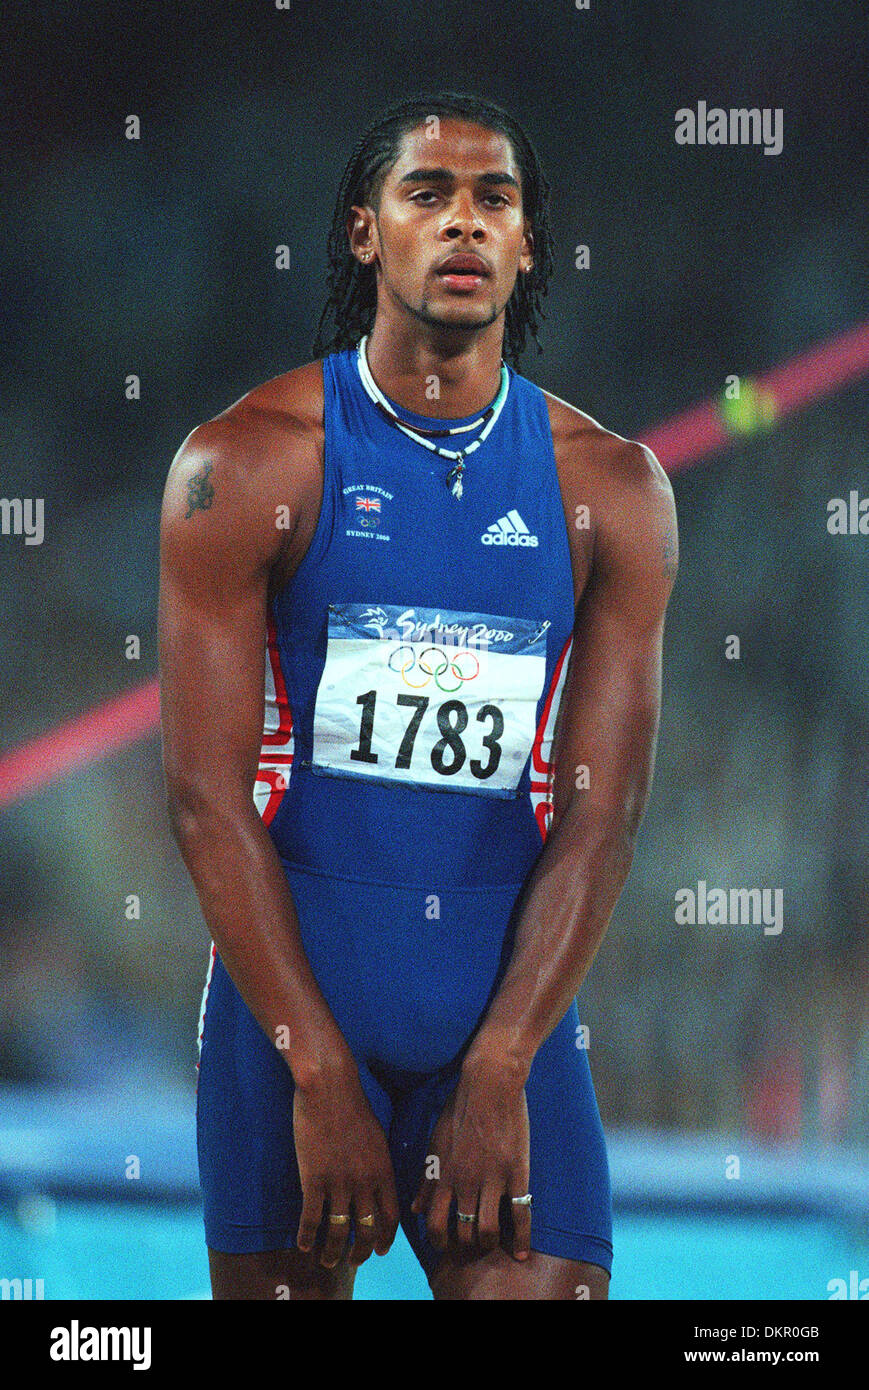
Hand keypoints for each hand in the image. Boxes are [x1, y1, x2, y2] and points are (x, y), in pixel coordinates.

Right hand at [293, 1067, 399, 1268]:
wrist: (329, 1088)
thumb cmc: (353, 1107)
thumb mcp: (378, 1137)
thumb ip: (379, 1165)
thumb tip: (378, 1184)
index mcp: (384, 1171)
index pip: (391, 1217)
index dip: (386, 1239)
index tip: (381, 1250)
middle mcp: (365, 1182)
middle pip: (367, 1230)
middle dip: (361, 1252)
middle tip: (354, 1261)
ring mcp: (339, 1183)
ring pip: (338, 1231)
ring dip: (333, 1252)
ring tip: (327, 1261)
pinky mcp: (313, 1179)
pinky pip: (311, 1218)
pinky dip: (307, 1236)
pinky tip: (304, 1244)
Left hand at [411, 1059, 530, 1260]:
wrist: (489, 1084)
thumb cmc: (460, 1109)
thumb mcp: (436, 1142)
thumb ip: (426, 1178)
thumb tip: (416, 1208)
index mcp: (443, 1175)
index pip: (435, 1224)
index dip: (440, 1241)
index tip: (446, 1245)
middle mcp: (465, 1183)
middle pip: (463, 1232)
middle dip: (466, 1245)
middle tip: (471, 1244)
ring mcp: (492, 1180)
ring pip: (488, 1230)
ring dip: (489, 1242)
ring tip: (493, 1242)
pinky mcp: (516, 1173)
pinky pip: (521, 1215)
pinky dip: (522, 1239)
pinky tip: (522, 1251)